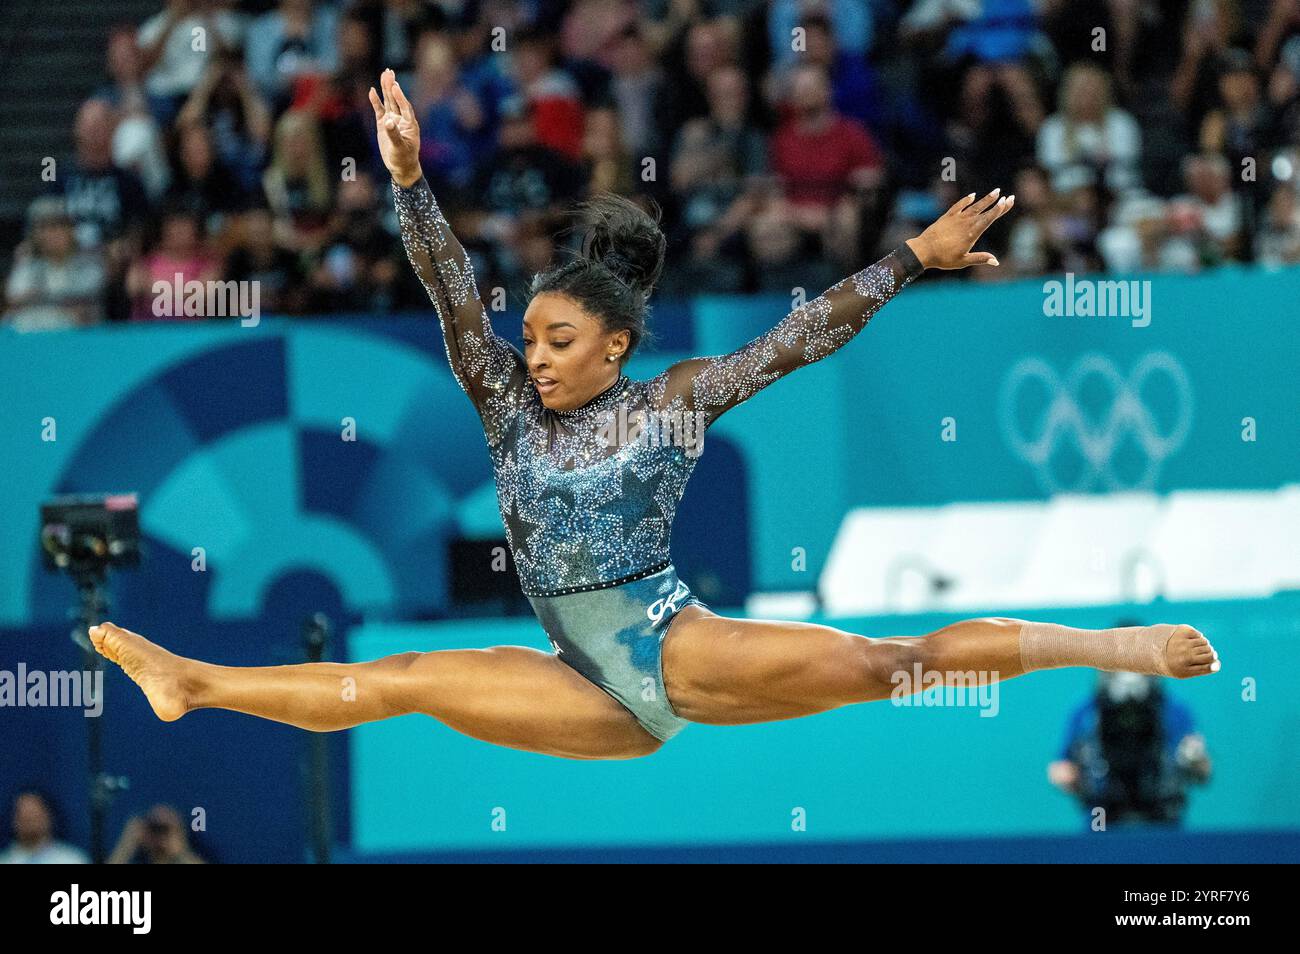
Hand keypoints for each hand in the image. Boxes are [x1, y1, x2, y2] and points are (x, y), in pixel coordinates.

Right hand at [368, 68, 421, 187]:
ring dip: (386, 89)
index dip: (400, 96)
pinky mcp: (384, 124)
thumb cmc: (403, 158)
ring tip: (384, 74)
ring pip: (388, 102)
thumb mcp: (399, 147)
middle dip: (392, 86)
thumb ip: (393, 134)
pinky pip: (379, 110)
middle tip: (389, 72)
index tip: (395, 85)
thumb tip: (388, 121)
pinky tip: (372, 91)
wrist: (401, 167)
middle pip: (396, 100)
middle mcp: (401, 119)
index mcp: (409, 123)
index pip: (404, 106)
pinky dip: (376, 101)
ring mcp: (392, 120)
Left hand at [906, 187, 1013, 268]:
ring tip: (996, 191)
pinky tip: (973, 195)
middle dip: (997, 203)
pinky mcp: (947, 217)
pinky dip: (966, 200)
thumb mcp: (963, 261)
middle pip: (985, 211)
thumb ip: (980, 258)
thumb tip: (996, 261)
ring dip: (985, 199)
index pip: (988, 219)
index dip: (998, 210)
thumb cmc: (943, 258)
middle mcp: (966, 223)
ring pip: (974, 206)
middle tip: (1009, 196)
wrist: (924, 250)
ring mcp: (956, 218)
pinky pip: (958, 206)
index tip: (1007, 201)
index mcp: (971, 233)